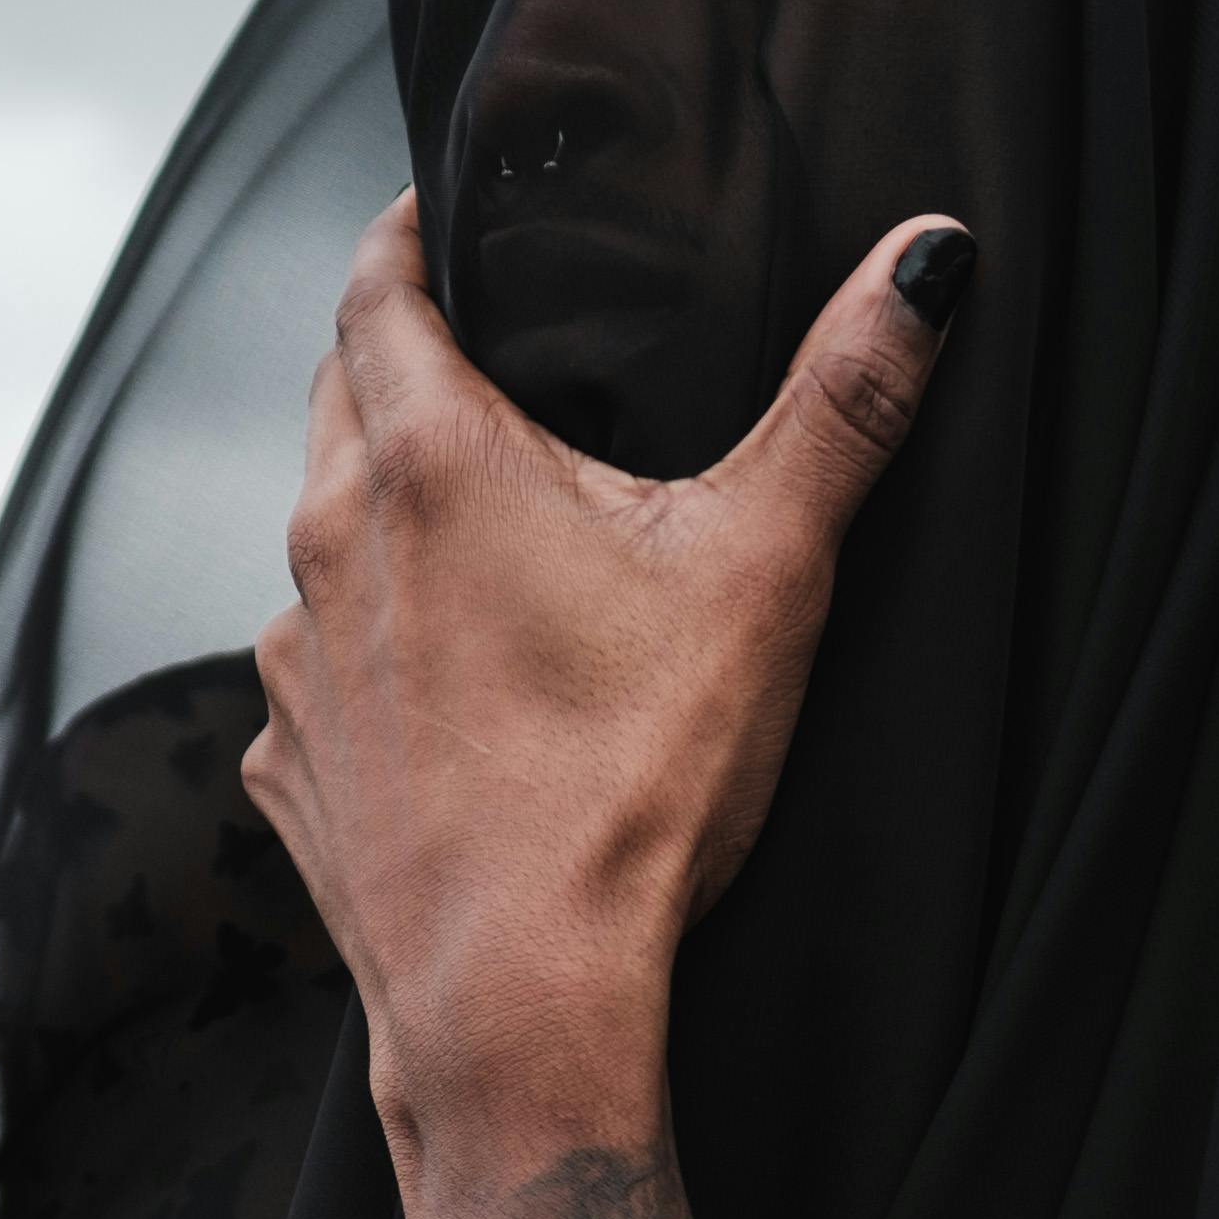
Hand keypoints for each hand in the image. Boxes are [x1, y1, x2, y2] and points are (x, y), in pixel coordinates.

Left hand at [244, 194, 969, 1172]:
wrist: (522, 1004)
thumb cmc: (631, 787)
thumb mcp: (767, 567)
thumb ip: (844, 401)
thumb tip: (925, 261)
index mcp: (428, 463)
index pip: (373, 290)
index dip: (402, 235)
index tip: (432, 215)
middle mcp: (329, 549)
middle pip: (335, 402)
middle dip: (393, 362)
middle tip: (468, 349)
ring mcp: (296, 670)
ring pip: (321, 545)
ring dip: (380, 521)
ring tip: (473, 537)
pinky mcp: (293, 776)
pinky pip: (316, 680)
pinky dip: (369, 659)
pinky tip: (445, 696)